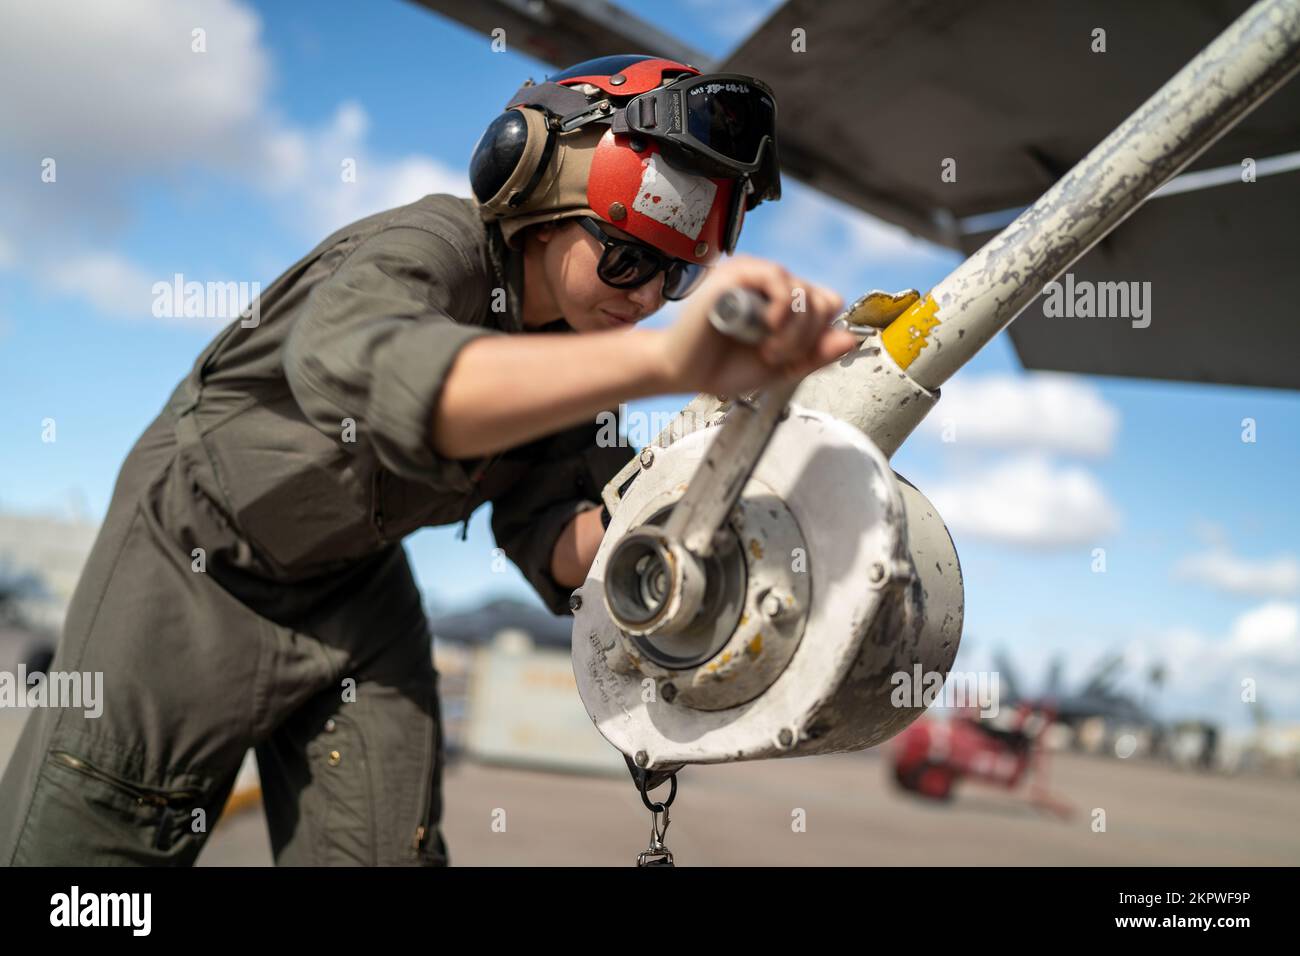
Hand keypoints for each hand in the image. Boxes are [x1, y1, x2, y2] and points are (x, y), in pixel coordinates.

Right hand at [654, 255, 856, 397]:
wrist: (683, 372)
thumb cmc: (723, 367)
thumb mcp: (783, 368)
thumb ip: (816, 355)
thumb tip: (851, 339)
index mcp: (782, 301)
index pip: (827, 303)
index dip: (820, 334)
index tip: (794, 356)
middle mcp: (771, 284)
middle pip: (823, 299)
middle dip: (807, 337)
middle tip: (777, 355)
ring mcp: (754, 276)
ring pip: (805, 291)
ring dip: (793, 331)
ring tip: (767, 349)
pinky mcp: (736, 274)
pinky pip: (780, 279)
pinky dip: (782, 310)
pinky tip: (765, 329)